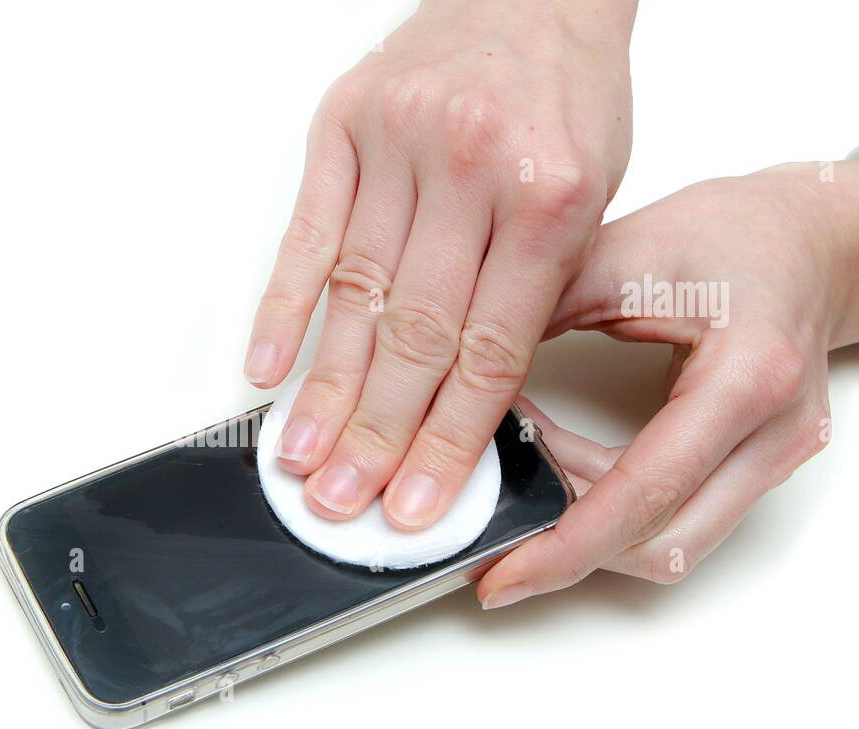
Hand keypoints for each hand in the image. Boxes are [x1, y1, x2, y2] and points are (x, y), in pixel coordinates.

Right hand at [244, 0, 635, 528]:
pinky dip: (281, 305)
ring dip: (324, 387)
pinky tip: (266, 366)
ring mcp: (398, 144)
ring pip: (354, 294)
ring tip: (301, 456)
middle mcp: (470, 168)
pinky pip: (305, 231)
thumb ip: (530, 294)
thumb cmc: (565, 96)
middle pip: (413, 334)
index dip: (448, 439)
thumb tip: (463, 405)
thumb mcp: (592, 196)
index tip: (419, 501)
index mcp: (549, 196)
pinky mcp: (342, 126)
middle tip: (345, 500)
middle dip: (376, 432)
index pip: (489, 351)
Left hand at [478, 161, 858, 607]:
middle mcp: (774, 433)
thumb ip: (537, 314)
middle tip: (487, 536)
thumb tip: (455, 376)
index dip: (562, 546)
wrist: (810, 239)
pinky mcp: (759, 469)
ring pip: (670, 546)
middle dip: (564, 550)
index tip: (498, 573)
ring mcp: (775, 460)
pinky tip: (560, 470)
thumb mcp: (621, 254)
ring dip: (586, 528)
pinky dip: (611, 508)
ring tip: (522, 486)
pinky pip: (679, 518)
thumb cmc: (735, 233)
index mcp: (745, 377)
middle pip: (660, 543)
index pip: (644, 491)